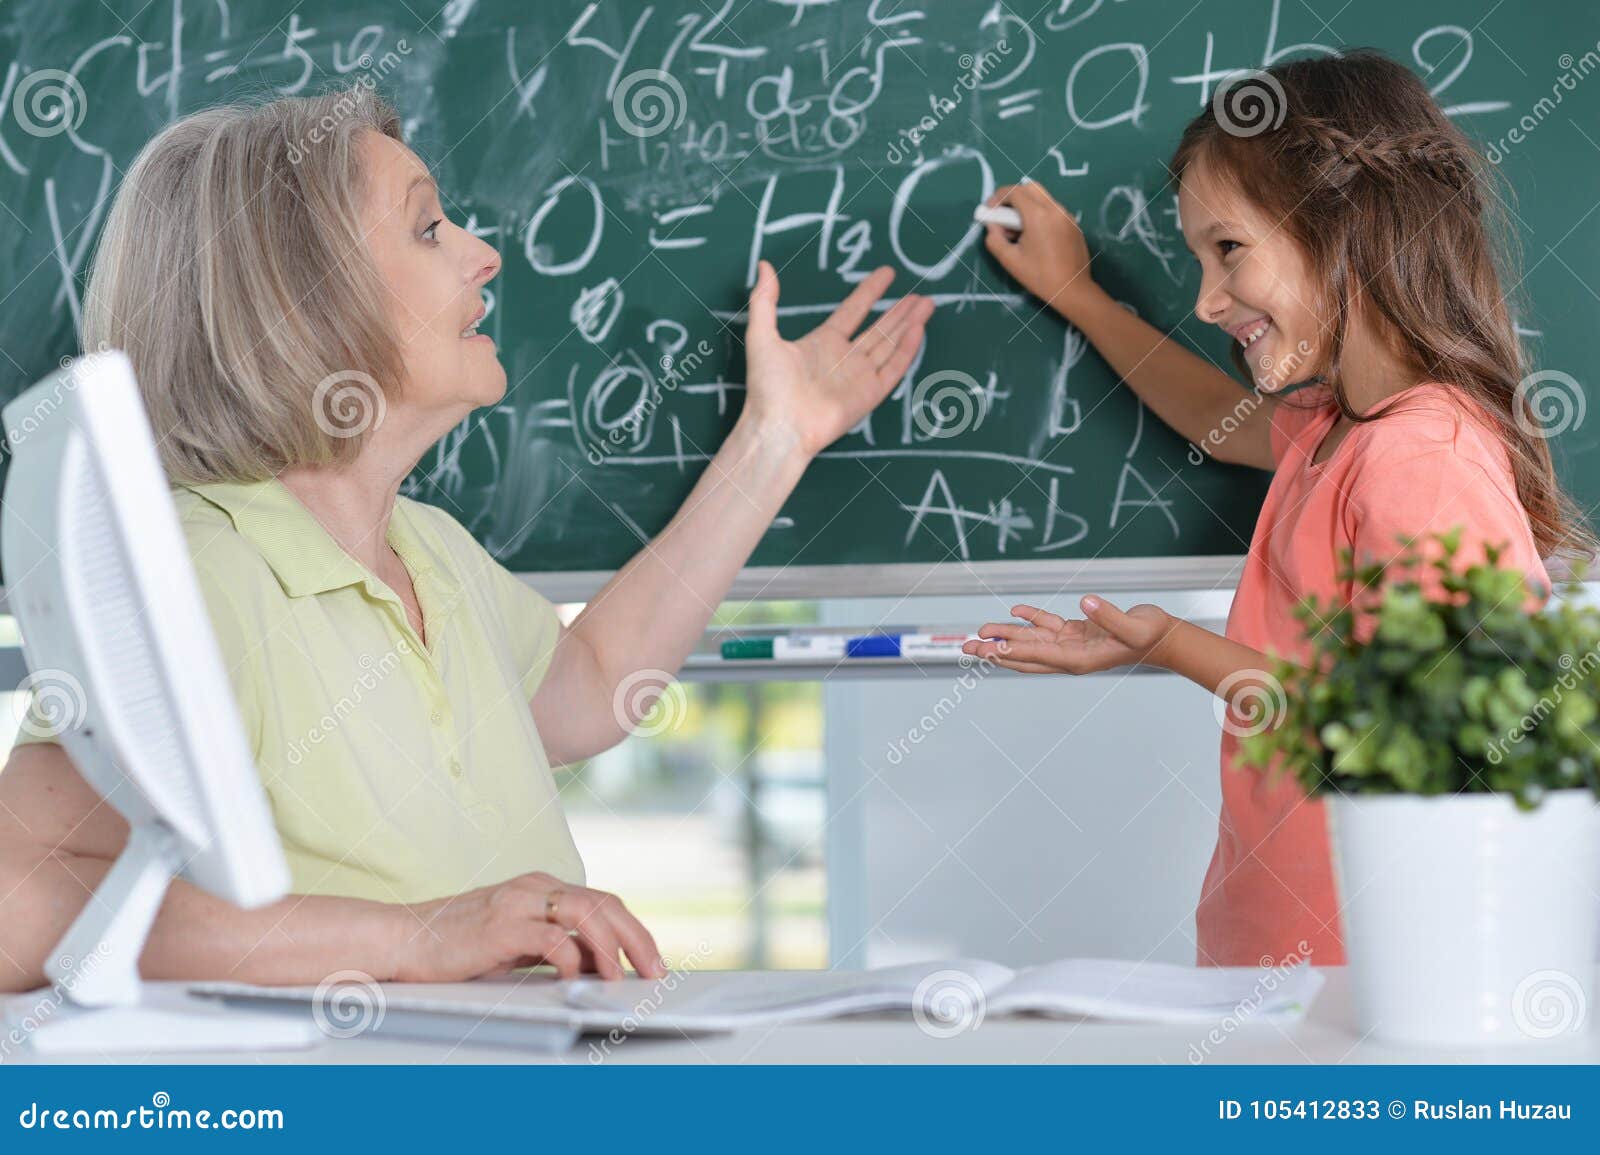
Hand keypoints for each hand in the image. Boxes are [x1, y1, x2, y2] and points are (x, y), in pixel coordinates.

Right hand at [392, 872, 665, 982]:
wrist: (403, 938)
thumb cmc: (456, 946)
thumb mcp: (516, 945)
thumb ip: (554, 947)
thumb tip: (598, 967)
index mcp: (541, 889)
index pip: (602, 902)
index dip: (632, 931)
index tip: (651, 960)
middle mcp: (535, 888)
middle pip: (604, 905)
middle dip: (636, 939)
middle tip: (654, 970)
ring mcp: (518, 902)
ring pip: (586, 913)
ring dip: (613, 948)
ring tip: (623, 978)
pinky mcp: (501, 924)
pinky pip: (550, 937)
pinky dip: (571, 957)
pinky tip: (576, 977)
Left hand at [740, 261, 933, 458]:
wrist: (778, 426)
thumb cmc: (767, 386)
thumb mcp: (761, 335)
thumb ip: (765, 300)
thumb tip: (764, 266)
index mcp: (822, 343)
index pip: (852, 312)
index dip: (869, 292)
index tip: (887, 274)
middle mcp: (844, 358)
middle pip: (879, 328)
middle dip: (899, 311)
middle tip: (919, 293)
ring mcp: (859, 377)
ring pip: (890, 344)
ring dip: (909, 324)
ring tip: (927, 304)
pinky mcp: (870, 395)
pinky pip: (893, 368)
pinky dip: (907, 349)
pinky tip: (918, 328)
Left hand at [963, 597, 1175, 674]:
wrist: (1162, 637)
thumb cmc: (1150, 634)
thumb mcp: (1134, 626)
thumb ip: (1109, 616)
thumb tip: (1085, 602)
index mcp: (1079, 659)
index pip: (1038, 655)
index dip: (1012, 650)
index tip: (989, 648)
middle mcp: (1070, 655)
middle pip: (1025, 655)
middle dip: (995, 652)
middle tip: (967, 648)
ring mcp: (1071, 645)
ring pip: (1031, 641)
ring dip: (1005, 635)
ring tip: (980, 631)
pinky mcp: (1076, 632)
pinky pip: (1047, 627)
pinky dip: (1030, 619)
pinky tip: (1016, 611)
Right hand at [983, 183, 1097, 318]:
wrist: (1072, 289)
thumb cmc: (1039, 276)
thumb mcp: (1009, 260)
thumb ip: (994, 239)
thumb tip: (992, 225)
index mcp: (1037, 215)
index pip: (1014, 191)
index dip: (997, 197)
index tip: (989, 210)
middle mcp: (1054, 209)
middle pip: (1030, 187)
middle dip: (1013, 196)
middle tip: (1003, 215)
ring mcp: (1067, 215)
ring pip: (1043, 197)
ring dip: (1027, 205)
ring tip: (1019, 229)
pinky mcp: (1073, 223)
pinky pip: (1053, 209)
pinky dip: (1040, 213)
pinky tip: (1036, 236)